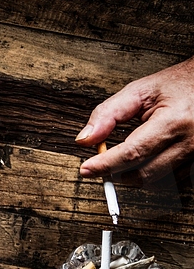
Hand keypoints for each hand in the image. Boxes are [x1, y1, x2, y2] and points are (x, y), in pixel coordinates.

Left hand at [77, 57, 193, 185]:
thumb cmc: (177, 85)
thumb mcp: (140, 91)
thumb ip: (109, 114)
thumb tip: (85, 139)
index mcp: (175, 121)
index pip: (133, 153)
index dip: (105, 164)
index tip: (86, 169)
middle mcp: (191, 141)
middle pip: (143, 173)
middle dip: (117, 173)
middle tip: (101, 165)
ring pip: (156, 182)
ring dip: (134, 176)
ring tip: (126, 158)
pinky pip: (172, 182)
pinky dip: (153, 176)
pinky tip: (146, 161)